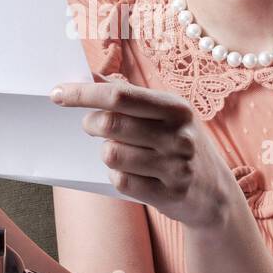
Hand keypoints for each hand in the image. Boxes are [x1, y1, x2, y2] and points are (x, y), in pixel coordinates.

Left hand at [50, 79, 237, 229]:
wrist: (216, 194)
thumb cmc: (182, 145)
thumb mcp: (168, 115)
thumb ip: (132, 96)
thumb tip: (92, 77)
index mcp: (175, 107)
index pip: (119, 95)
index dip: (83, 94)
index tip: (57, 93)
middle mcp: (178, 135)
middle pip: (111, 124)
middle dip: (91, 124)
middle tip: (90, 125)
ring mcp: (175, 166)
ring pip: (112, 155)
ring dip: (106, 153)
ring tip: (118, 152)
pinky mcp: (169, 194)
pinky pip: (121, 182)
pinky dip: (117, 176)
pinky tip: (129, 173)